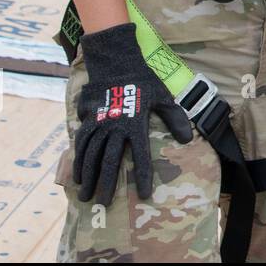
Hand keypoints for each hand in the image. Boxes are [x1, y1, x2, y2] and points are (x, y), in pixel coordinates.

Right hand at [72, 23, 193, 205]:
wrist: (117, 61)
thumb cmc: (143, 80)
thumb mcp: (163, 96)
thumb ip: (174, 118)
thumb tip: (187, 139)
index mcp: (136, 124)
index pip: (141, 156)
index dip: (143, 176)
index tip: (144, 195)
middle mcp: (116, 127)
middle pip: (111, 161)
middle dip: (108, 183)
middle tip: (104, 203)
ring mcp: (99, 123)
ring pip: (92, 155)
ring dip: (89, 177)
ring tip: (87, 197)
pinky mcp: (87, 119)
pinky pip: (81, 144)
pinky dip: (78, 161)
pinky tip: (78, 176)